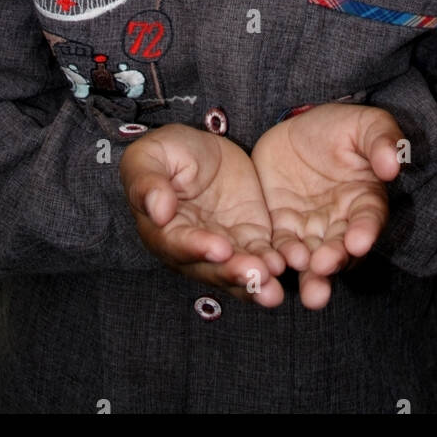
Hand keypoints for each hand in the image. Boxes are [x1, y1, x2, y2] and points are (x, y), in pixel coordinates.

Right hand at [119, 124, 285, 305]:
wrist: (200, 147)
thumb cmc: (165, 151)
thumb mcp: (149, 157)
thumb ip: (148, 183)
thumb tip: (157, 211)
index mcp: (161, 230)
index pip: (177, 245)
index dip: (198, 248)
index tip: (220, 248)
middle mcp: (191, 248)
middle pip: (211, 268)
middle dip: (235, 274)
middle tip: (257, 276)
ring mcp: (222, 246)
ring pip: (238, 270)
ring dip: (256, 282)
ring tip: (274, 288)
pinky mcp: (248, 238)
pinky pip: (261, 256)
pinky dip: (273, 264)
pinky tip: (288, 266)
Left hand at [251, 104, 403, 308]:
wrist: (297, 129)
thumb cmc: (340, 127)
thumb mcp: (365, 124)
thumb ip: (382, 140)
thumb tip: (393, 166)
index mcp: (365, 199)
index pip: (368, 218)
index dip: (365, 231)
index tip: (358, 242)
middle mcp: (341, 222)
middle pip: (341, 248)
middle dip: (334, 261)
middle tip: (323, 267)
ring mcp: (311, 229)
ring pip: (313, 259)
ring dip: (310, 276)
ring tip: (307, 288)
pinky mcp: (282, 228)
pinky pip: (280, 248)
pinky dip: (278, 259)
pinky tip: (273, 264)